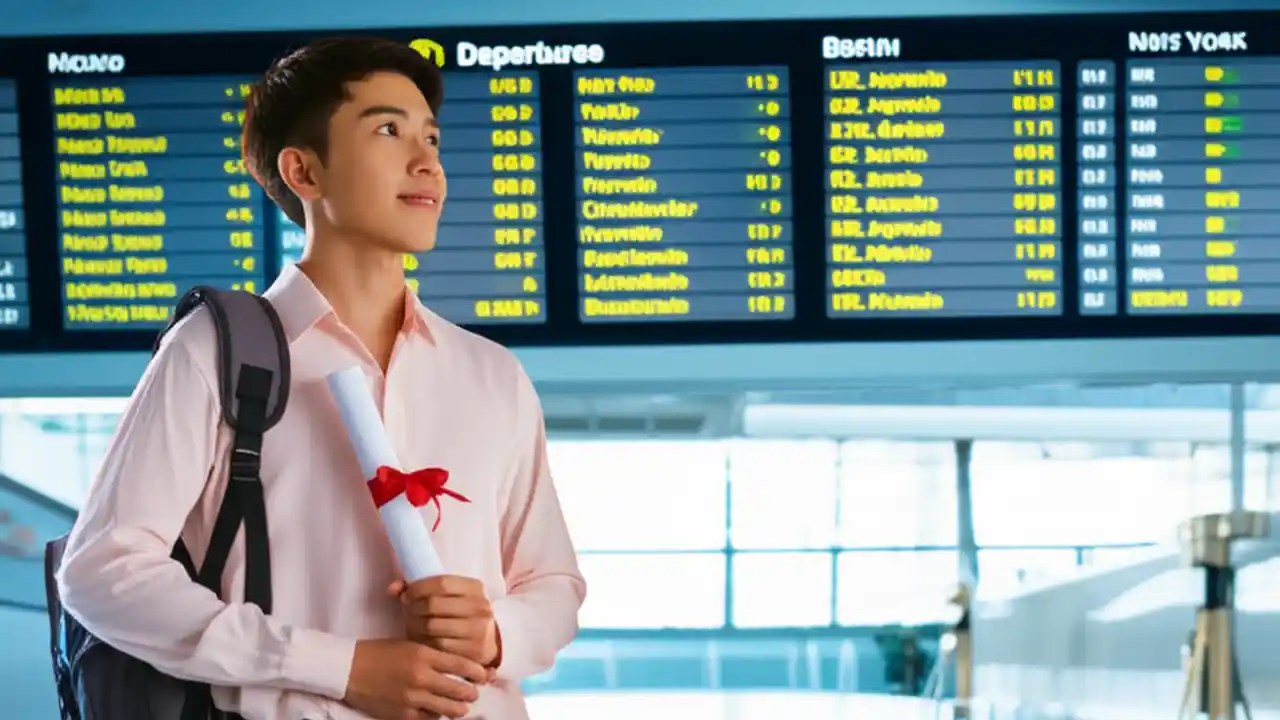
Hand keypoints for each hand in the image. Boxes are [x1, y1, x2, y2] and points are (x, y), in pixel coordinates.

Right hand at [342, 638, 486, 719]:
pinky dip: (436, 716)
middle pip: (460, 690)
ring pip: (449, 709)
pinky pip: (429, 719)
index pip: (462, 665)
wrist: (349, 669)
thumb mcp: (410, 645)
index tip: (484, 675)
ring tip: (460, 706)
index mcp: (424, 655)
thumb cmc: (381, 653)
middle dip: (471, 693)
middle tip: (473, 693)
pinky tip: (436, 711)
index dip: (478, 672)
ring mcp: (412, 698)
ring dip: (458, 708)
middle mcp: (421, 677)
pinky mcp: (402, 715)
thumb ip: (433, 656)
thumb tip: (458, 665)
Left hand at [388, 575, 499, 667]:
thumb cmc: (459, 613)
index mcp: (474, 587)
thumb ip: (419, 587)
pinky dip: (425, 641)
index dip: (419, 588)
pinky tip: (422, 638)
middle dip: (414, 607)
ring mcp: (478, 629)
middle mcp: (480, 606)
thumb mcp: (448, 596)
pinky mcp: (473, 650)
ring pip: (433, 626)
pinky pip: (438, 645)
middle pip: (434, 604)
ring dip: (415, 625)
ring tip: (413, 624)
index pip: (442, 583)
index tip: (407, 594)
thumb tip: (392, 589)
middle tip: (408, 611)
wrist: (486, 640)